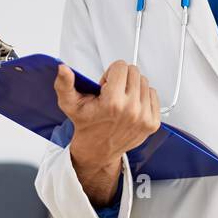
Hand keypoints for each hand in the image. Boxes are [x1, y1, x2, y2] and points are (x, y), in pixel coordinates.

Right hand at [54, 61, 159, 194]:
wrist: (98, 150)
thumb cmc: (86, 125)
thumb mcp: (70, 104)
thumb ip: (65, 84)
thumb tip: (63, 68)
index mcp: (113, 103)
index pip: (121, 66)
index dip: (110, 74)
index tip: (105, 87)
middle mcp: (131, 110)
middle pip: (134, 72)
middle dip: (122, 78)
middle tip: (112, 93)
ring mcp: (144, 117)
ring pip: (144, 82)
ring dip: (133, 87)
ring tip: (121, 100)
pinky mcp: (153, 123)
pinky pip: (154, 95)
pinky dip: (143, 97)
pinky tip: (131, 106)